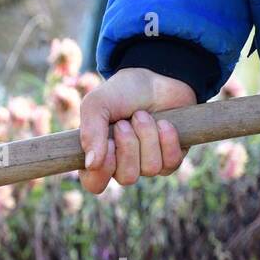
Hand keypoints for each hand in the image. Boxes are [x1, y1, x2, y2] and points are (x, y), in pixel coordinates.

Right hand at [79, 68, 197, 193]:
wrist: (157, 76)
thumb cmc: (122, 92)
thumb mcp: (96, 104)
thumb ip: (89, 133)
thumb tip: (91, 164)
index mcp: (98, 158)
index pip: (95, 184)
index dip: (103, 170)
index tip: (108, 144)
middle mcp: (122, 165)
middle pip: (127, 177)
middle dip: (129, 146)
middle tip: (126, 122)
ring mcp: (147, 164)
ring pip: (150, 169)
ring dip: (148, 137)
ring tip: (143, 116)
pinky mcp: (170, 158)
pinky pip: (170, 164)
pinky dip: (168, 140)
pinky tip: (164, 123)